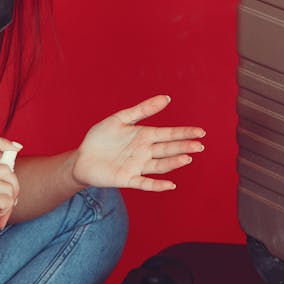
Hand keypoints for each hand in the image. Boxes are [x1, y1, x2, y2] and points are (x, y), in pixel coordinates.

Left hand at [71, 95, 204, 191]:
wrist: (82, 158)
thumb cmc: (101, 138)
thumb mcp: (120, 119)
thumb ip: (143, 110)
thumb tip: (167, 98)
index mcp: (144, 136)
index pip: (169, 134)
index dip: (184, 133)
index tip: (201, 132)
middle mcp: (144, 152)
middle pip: (168, 149)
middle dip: (184, 147)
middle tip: (199, 145)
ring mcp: (137, 166)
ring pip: (159, 165)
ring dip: (173, 163)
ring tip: (187, 158)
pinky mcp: (127, 179)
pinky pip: (144, 183)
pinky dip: (157, 185)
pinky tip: (170, 185)